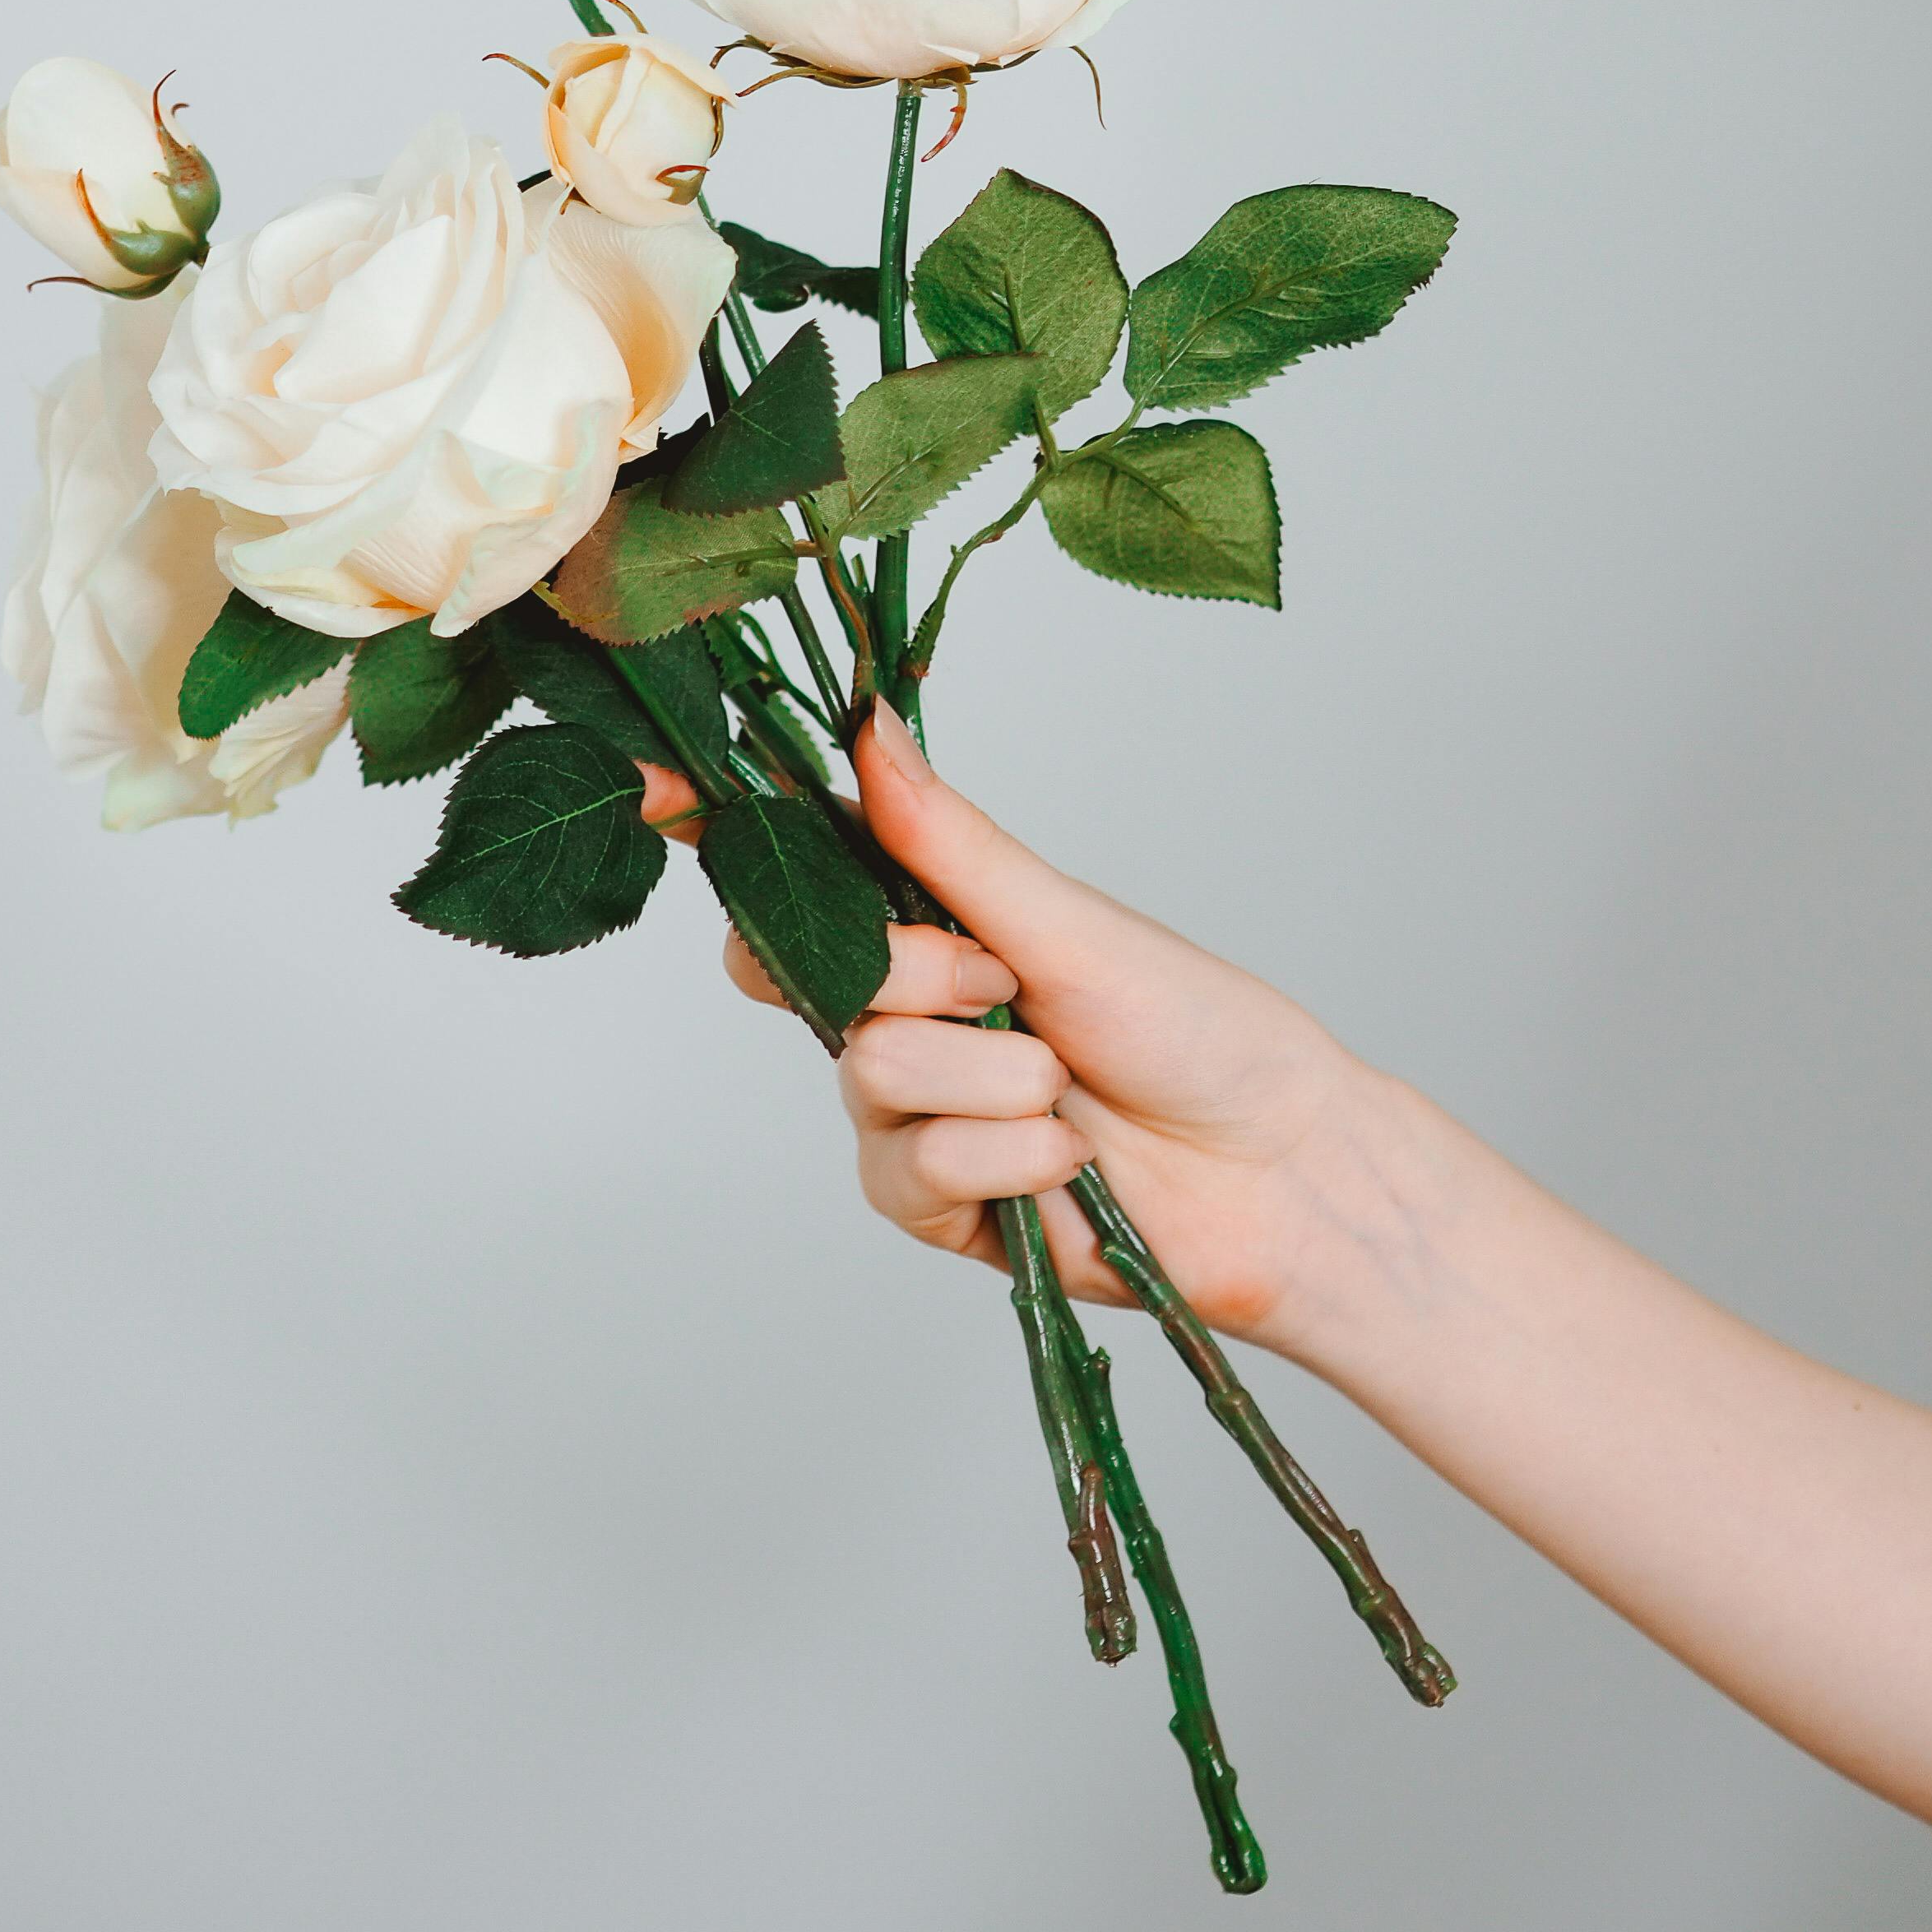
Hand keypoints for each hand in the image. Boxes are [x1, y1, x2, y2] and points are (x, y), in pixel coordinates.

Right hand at [662, 703, 1379, 1358]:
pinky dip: (1005, 1156)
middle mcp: (903, 1014)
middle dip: (911, 972)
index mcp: (930, 924)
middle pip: (798, 973)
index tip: (654, 787)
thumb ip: (951, 841)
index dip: (717, 834)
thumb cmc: (1198, 1029)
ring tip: (1066, 1086)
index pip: (793, 877)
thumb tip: (869, 723)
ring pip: (866, 1071)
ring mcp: (913, 1113)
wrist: (1277, 1174)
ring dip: (990, 1075)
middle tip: (1004, 981)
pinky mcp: (935, 1208)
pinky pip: (909, 1169)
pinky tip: (1067, 1160)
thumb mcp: (1068, 919)